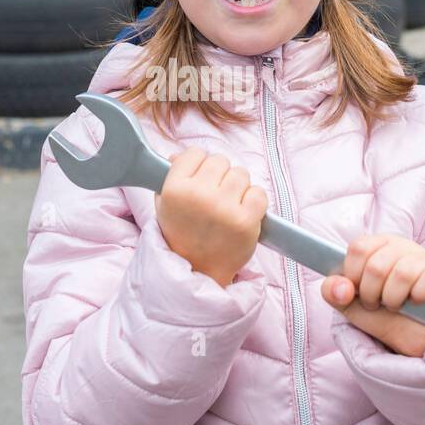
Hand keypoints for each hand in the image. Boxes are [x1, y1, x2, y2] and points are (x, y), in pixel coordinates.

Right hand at [155, 147, 267, 286]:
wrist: (199, 272)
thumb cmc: (182, 235)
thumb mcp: (164, 206)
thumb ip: (170, 177)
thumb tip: (179, 155)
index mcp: (174, 189)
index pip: (194, 153)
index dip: (198, 166)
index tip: (199, 181)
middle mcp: (198, 195)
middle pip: (220, 161)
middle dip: (220, 177)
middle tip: (214, 198)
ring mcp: (223, 208)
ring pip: (241, 173)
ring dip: (238, 188)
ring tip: (228, 207)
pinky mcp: (246, 221)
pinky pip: (259, 192)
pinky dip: (255, 201)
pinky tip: (242, 213)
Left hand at [321, 234, 424, 357]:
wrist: (416, 336)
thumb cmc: (383, 313)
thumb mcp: (352, 304)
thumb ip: (334, 292)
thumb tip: (340, 289)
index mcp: (376, 245)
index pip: (358, 248)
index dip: (353, 276)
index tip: (357, 293)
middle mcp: (401, 245)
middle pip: (376, 266)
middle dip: (371, 294)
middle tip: (377, 304)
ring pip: (402, 274)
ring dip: (393, 300)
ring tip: (395, 306)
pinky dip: (417, 299)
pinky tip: (417, 303)